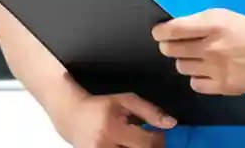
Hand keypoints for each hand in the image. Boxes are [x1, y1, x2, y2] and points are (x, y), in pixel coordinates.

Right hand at [52, 91, 175, 147]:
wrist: (72, 117)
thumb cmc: (101, 107)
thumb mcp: (125, 101)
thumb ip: (150, 111)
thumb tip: (172, 124)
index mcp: (112, 128)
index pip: (147, 143)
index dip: (159, 139)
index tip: (158, 134)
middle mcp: (104, 146)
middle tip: (149, 140)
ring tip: (135, 142)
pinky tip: (127, 146)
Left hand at [152, 8, 244, 94]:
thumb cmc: (242, 29)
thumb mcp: (220, 15)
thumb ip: (196, 21)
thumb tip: (170, 30)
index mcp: (212, 25)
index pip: (174, 30)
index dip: (161, 32)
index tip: (158, 34)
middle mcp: (213, 47)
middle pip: (173, 50)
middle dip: (170, 47)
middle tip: (175, 46)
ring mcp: (217, 69)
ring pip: (182, 67)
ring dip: (185, 62)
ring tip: (197, 58)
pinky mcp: (223, 86)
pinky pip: (195, 84)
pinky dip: (197, 78)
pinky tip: (206, 71)